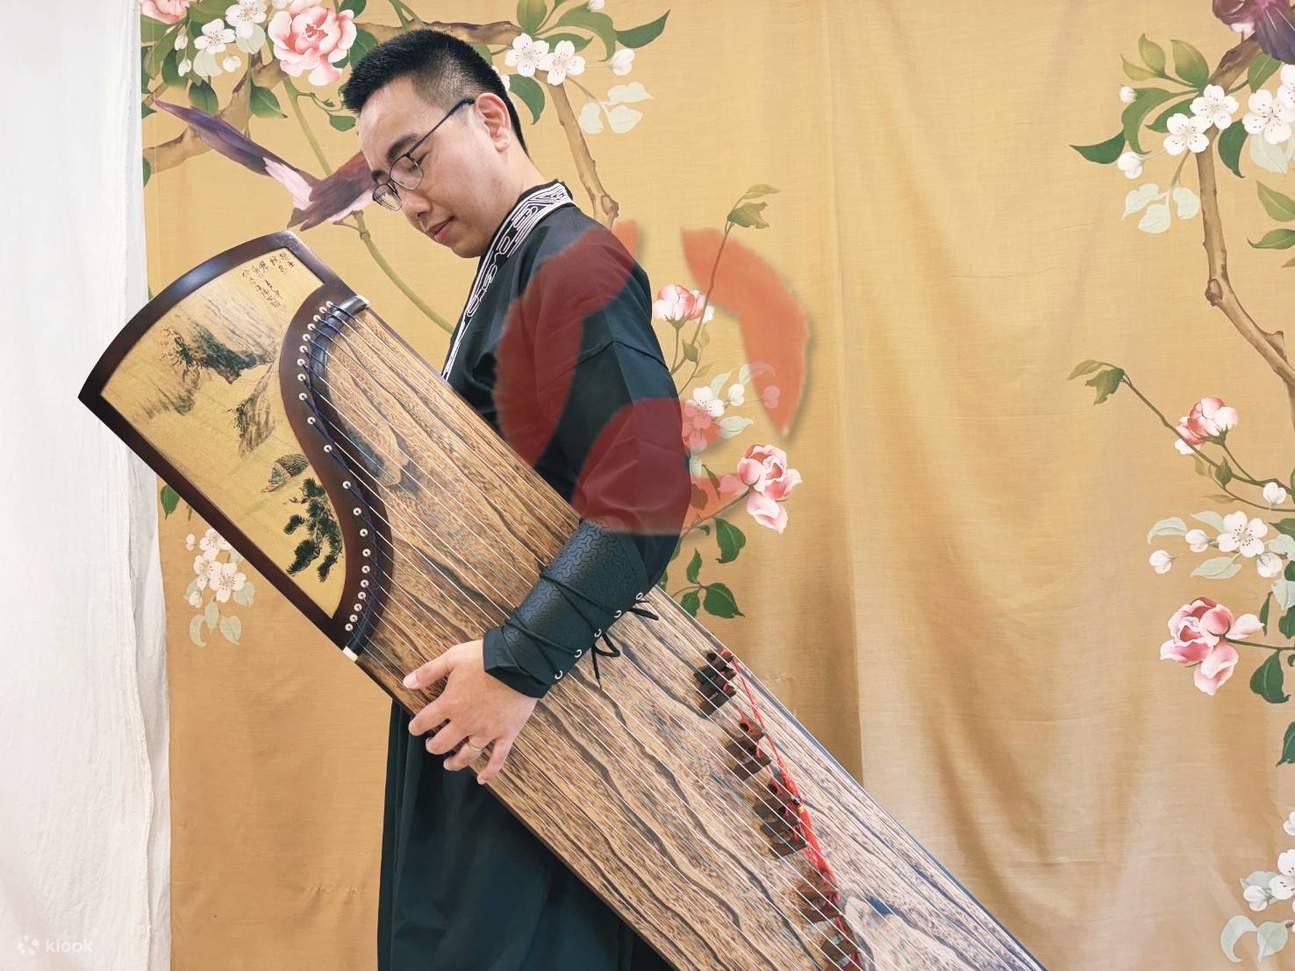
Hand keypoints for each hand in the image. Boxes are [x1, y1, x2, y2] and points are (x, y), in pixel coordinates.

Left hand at [403, 638, 538, 784]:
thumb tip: (407, 682)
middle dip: (433, 746)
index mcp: (451, 704)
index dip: (416, 726)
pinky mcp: (506, 733)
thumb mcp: (453, 657)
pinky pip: (498, 758)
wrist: (520, 662)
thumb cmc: (486, 657)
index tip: (414, 728)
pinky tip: (483, 779)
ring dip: (455, 762)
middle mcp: (466, 722)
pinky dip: (490, 771)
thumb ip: (429, 671)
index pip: (425, 721)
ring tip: (449, 764)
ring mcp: (487, 731)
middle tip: (431, 745)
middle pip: (443, 743)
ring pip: (467, 755)